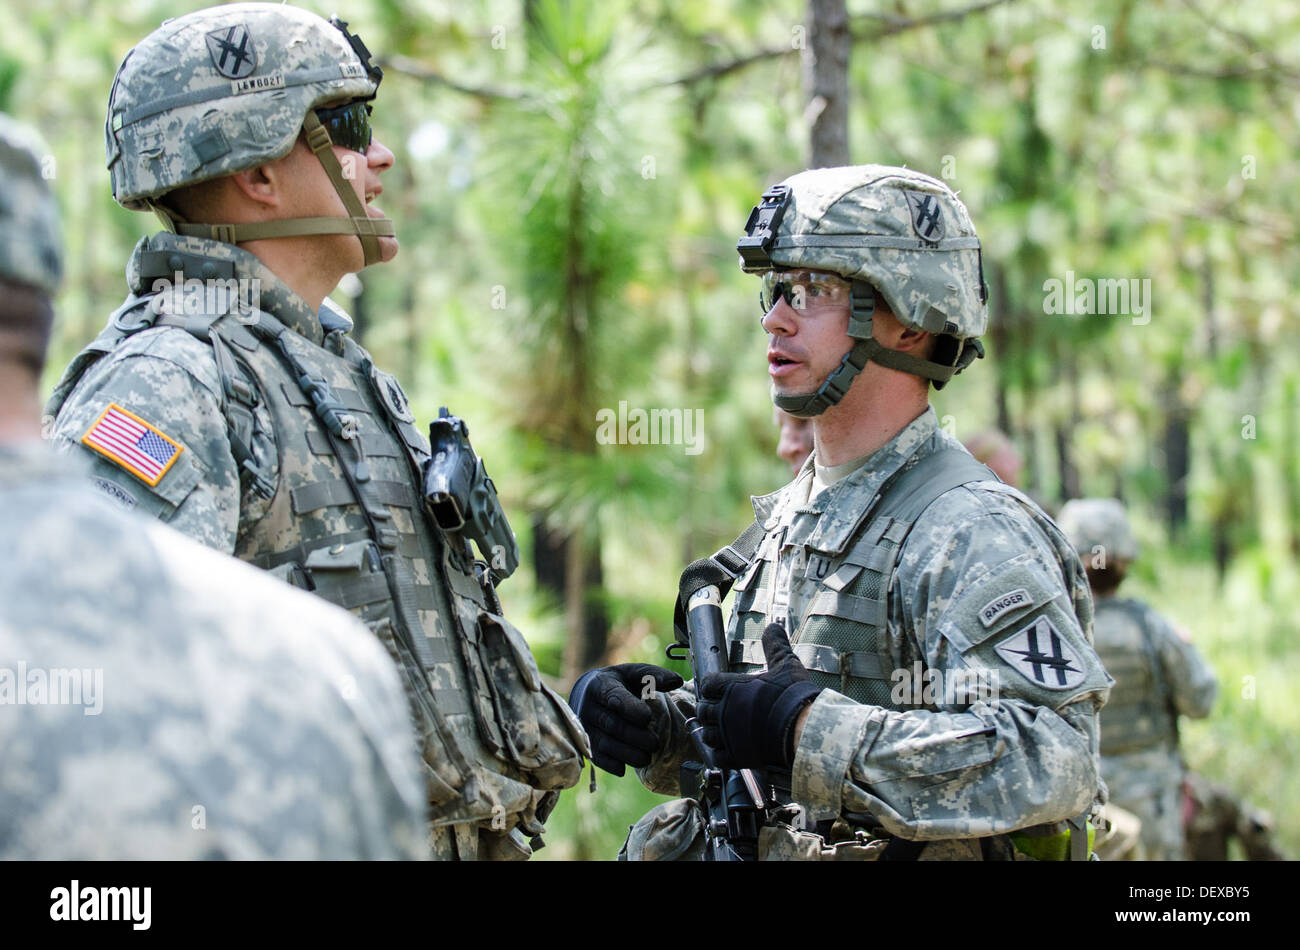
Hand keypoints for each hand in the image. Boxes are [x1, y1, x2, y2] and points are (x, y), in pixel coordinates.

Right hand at [568, 663, 683, 775]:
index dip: (630, 708)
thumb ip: (654, 675)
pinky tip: (624, 767)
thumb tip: (676, 681)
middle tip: (655, 743)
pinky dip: (611, 765)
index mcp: (601, 685)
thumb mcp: (633, 674)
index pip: (614, 697)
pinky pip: (597, 758)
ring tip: (646, 758)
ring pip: (605, 744)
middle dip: (635, 736)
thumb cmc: (618, 684)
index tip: (647, 717)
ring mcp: (586, 727)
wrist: (587, 695)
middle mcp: (589, 706)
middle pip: (612, 725)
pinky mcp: (587, 744)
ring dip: (627, 754)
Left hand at [697, 623, 821, 769]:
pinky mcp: (736, 755)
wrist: (802, 730)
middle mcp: (724, 710)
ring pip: (706, 732)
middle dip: (710, 708)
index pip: (707, 683)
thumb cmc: (793, 696)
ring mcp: (728, 734)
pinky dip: (719, 752)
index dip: (712, 686)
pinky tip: (727, 749)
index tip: (719, 689)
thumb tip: (774, 626)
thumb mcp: (785, 664)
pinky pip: (716, 755)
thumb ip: (775, 645)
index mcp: (732, 686)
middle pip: (703, 708)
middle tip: (720, 709)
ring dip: (711, 730)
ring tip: (721, 729)